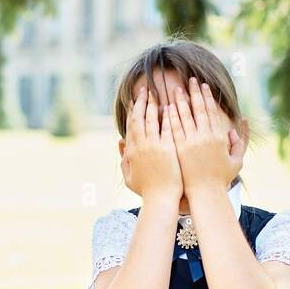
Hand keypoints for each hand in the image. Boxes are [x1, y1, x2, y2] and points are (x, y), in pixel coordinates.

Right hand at [121, 83, 181, 205]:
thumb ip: (123, 158)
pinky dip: (167, 116)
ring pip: (153, 118)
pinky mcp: (168, 148)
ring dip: (154, 103)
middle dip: (142, 101)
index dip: (133, 110)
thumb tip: (119, 142)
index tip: (135, 100)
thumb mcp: (129, 176)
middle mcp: (141, 145)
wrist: (161, 199)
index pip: (131, 124)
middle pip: (140, 117)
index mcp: (131, 150)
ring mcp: (155, 146)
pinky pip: (167, 127)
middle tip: (146, 89)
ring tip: (158, 92)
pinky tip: (170, 105)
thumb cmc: (147, 190)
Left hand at [165, 75, 241, 197]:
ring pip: (184, 116)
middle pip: (197, 109)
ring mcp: (190, 142)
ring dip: (180, 101)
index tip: (203, 86)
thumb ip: (240, 139)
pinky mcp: (179, 149)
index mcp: (218, 137)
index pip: (210, 111)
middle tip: (189, 80)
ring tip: (175, 90)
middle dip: (193, 93)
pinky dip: (170, 117)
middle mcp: (204, 136)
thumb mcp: (237, 159)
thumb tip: (242, 121)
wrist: (205, 194)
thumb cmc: (221, 179)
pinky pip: (173, 129)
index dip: (206, 97)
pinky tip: (166, 108)